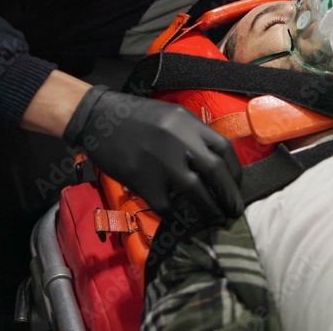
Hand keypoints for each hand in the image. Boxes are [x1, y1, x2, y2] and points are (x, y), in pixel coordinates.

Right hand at [63, 85, 243, 218]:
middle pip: (216, 173)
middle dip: (228, 195)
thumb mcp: (170, 115)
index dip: (234, 171)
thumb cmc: (134, 116)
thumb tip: (212, 161)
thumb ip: (192, 134)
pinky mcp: (145, 182)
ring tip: (214, 218)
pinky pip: (168, 206)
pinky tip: (180, 217)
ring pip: (197, 193)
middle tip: (234, 210)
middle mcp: (179, 142)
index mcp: (188, 123)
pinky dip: (177, 214)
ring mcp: (162, 163)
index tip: (235, 185)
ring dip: (209, 210)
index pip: (224, 149)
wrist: (98, 119)